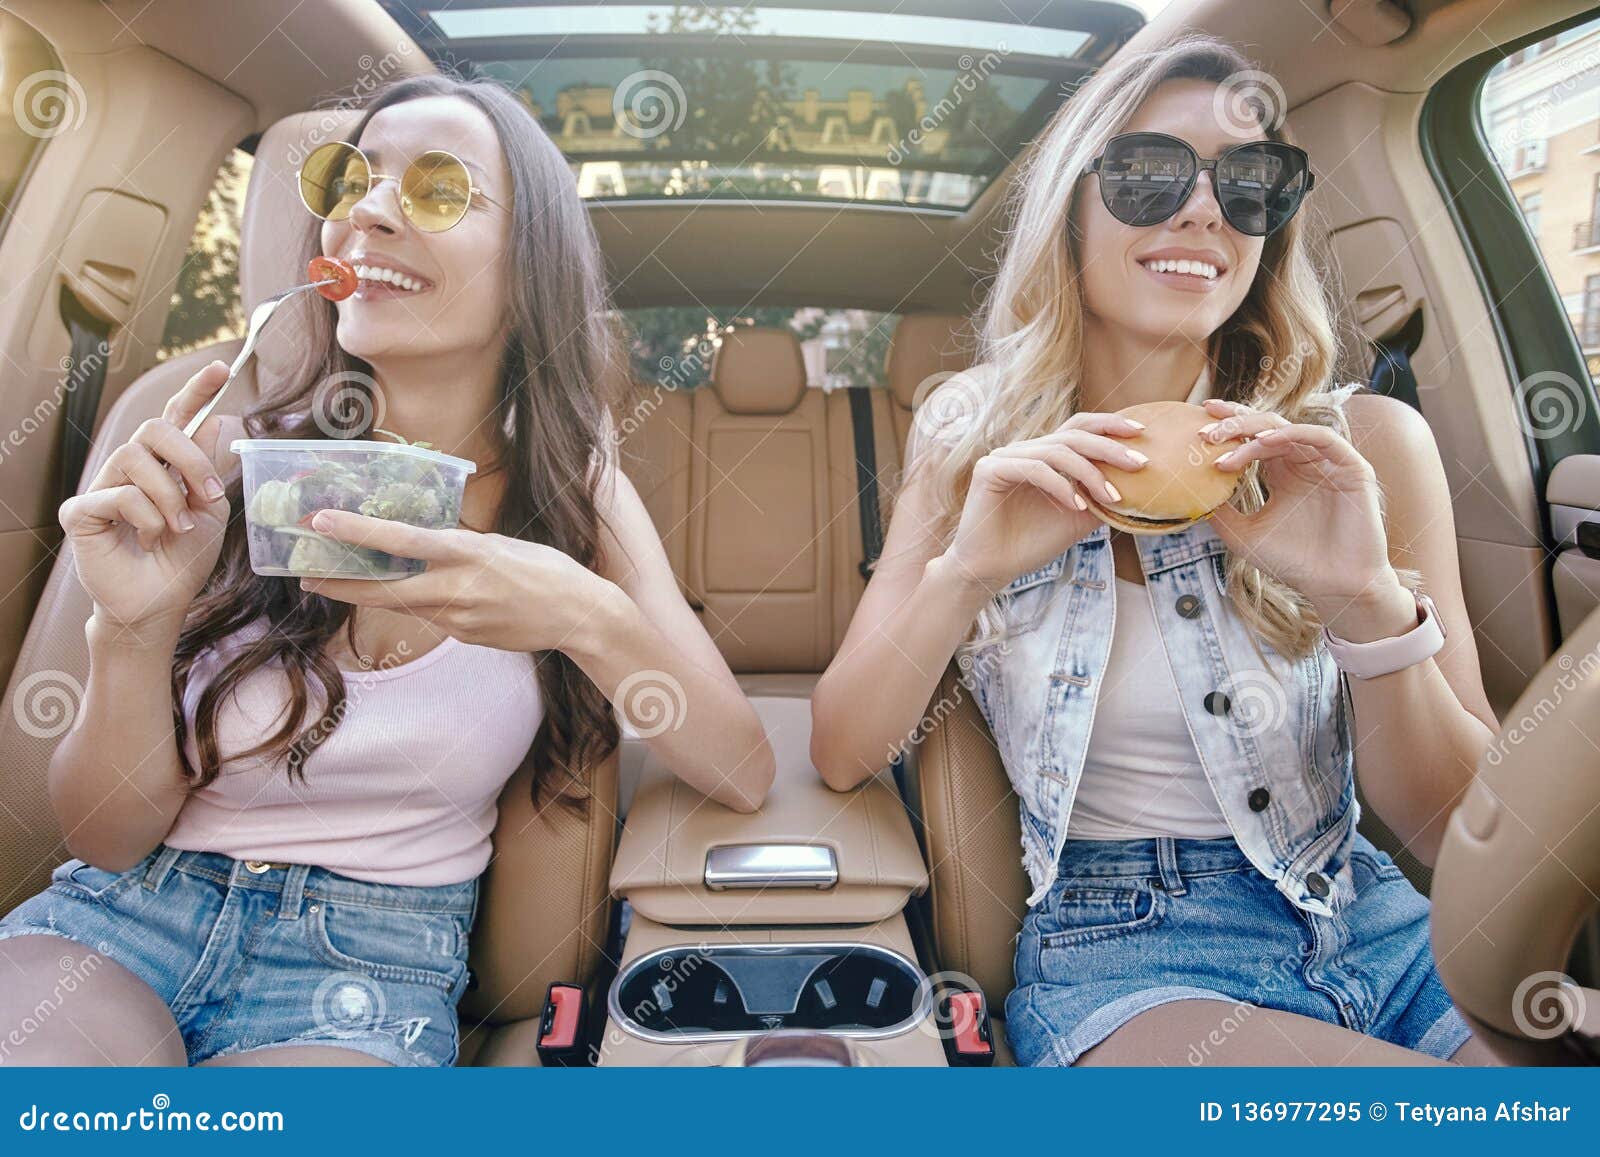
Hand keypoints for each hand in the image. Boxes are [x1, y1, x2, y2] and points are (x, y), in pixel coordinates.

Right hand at [59, 360, 234, 636]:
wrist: (162, 602)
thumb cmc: (183, 557)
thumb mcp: (209, 509)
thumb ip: (209, 467)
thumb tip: (218, 420)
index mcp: (164, 464)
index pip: (177, 417)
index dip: (197, 391)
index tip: (222, 368)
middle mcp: (131, 467)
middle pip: (155, 429)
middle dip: (190, 459)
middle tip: (210, 494)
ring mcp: (103, 485)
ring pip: (136, 459)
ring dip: (168, 496)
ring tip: (177, 527)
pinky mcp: (81, 510)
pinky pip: (118, 494)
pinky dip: (144, 518)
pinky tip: (147, 539)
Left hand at [297, 511, 612, 652]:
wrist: (579, 617)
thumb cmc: (546, 569)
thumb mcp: (501, 543)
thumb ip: (460, 543)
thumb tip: (422, 537)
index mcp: (469, 554)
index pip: (402, 542)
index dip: (357, 532)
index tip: (321, 522)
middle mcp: (459, 589)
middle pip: (384, 590)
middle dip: (339, 582)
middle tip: (304, 574)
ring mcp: (460, 619)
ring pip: (403, 605)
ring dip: (368, 594)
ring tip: (337, 581)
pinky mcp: (465, 637)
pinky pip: (433, 616)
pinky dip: (418, 603)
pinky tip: (417, 594)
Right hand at [940, 411, 1147, 593]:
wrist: (991, 570)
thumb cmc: (1029, 545)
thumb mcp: (1077, 519)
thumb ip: (1101, 499)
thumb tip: (1140, 487)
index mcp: (1042, 456)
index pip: (1078, 428)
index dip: (1109, 424)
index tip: (1141, 432)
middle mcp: (1023, 450)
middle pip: (1073, 435)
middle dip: (1110, 447)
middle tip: (1139, 463)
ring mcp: (1004, 457)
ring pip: (1057, 451)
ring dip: (1090, 473)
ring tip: (1112, 497)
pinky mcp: (989, 470)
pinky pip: (1034, 469)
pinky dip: (1060, 485)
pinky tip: (1076, 505)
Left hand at [1201, 398, 1397, 613]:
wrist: (1335, 587)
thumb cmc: (1293, 563)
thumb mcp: (1244, 535)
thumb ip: (1220, 513)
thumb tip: (1188, 494)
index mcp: (1282, 473)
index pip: (1253, 439)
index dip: (1227, 428)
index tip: (1196, 428)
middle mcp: (1304, 462)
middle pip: (1267, 426)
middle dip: (1234, 423)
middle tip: (1204, 428)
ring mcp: (1328, 462)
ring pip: (1288, 429)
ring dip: (1255, 429)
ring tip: (1225, 438)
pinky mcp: (1351, 467)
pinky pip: (1322, 438)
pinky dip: (1292, 434)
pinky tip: (1264, 440)